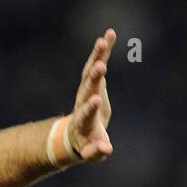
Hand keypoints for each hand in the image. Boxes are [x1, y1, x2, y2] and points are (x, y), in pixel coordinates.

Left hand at [67, 28, 115, 160]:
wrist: (76, 133)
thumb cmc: (88, 144)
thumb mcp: (92, 152)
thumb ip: (97, 151)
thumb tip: (106, 150)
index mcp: (83, 121)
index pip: (85, 113)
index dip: (90, 107)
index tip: (95, 100)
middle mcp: (83, 102)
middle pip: (86, 88)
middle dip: (94, 78)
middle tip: (100, 67)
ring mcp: (86, 89)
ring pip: (90, 71)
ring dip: (97, 56)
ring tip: (104, 40)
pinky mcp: (92, 80)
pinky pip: (98, 62)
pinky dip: (103, 50)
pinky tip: (110, 34)